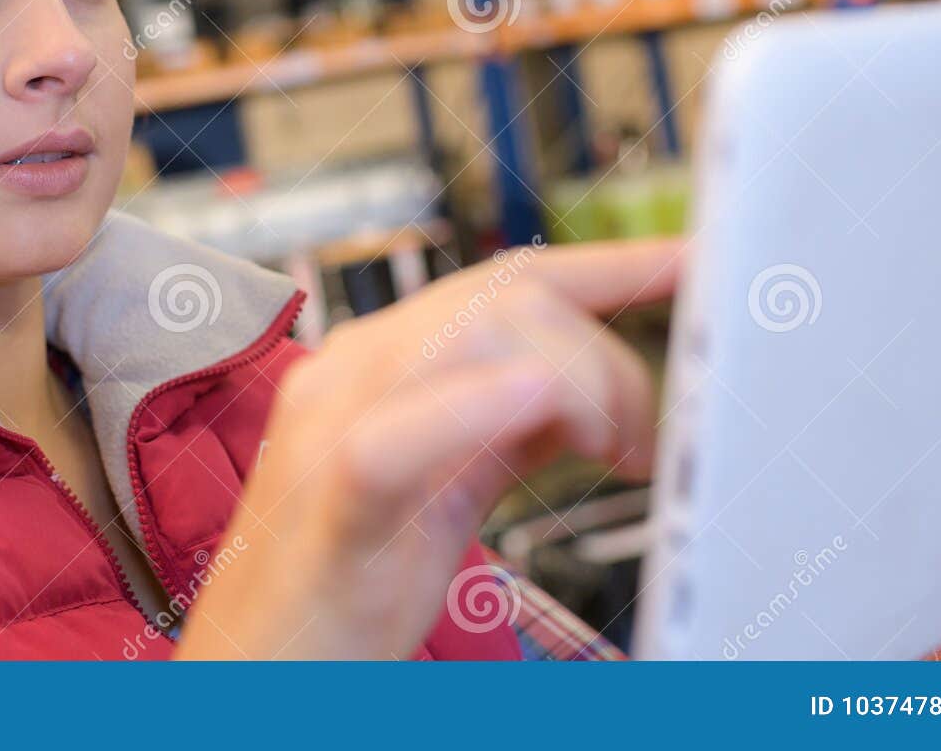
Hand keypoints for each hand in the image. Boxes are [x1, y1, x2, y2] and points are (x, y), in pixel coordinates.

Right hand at [172, 238, 679, 659]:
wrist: (249, 678)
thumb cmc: (344, 587)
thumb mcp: (443, 490)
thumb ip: (503, 428)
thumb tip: (583, 390)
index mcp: (376, 363)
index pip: (502, 281)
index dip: (607, 265)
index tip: (691, 262)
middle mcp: (349, 374)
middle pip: (506, 298)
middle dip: (605, 355)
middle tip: (633, 444)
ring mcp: (327, 434)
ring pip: (470, 339)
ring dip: (576, 384)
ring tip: (604, 454)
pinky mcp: (328, 514)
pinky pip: (393, 441)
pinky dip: (476, 410)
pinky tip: (540, 403)